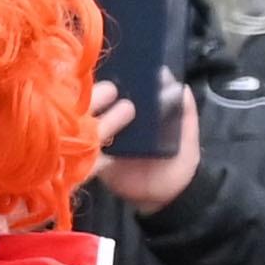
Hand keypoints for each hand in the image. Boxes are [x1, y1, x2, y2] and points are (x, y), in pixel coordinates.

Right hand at [86, 79, 200, 212]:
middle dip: (100, 96)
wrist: (166, 197)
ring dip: (87, 116)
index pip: (127, 93)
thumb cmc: (179, 163)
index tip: (116, 67)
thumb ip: (186, 114)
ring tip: (82, 106)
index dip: (122, 80)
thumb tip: (181, 87)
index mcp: (142, 115)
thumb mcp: (188, 136)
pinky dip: (81, 140)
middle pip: (105, 105)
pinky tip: (76, 131)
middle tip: (95, 88)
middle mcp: (121, 124)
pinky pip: (85, 146)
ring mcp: (107, 140)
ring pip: (92, 123)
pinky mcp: (96, 158)